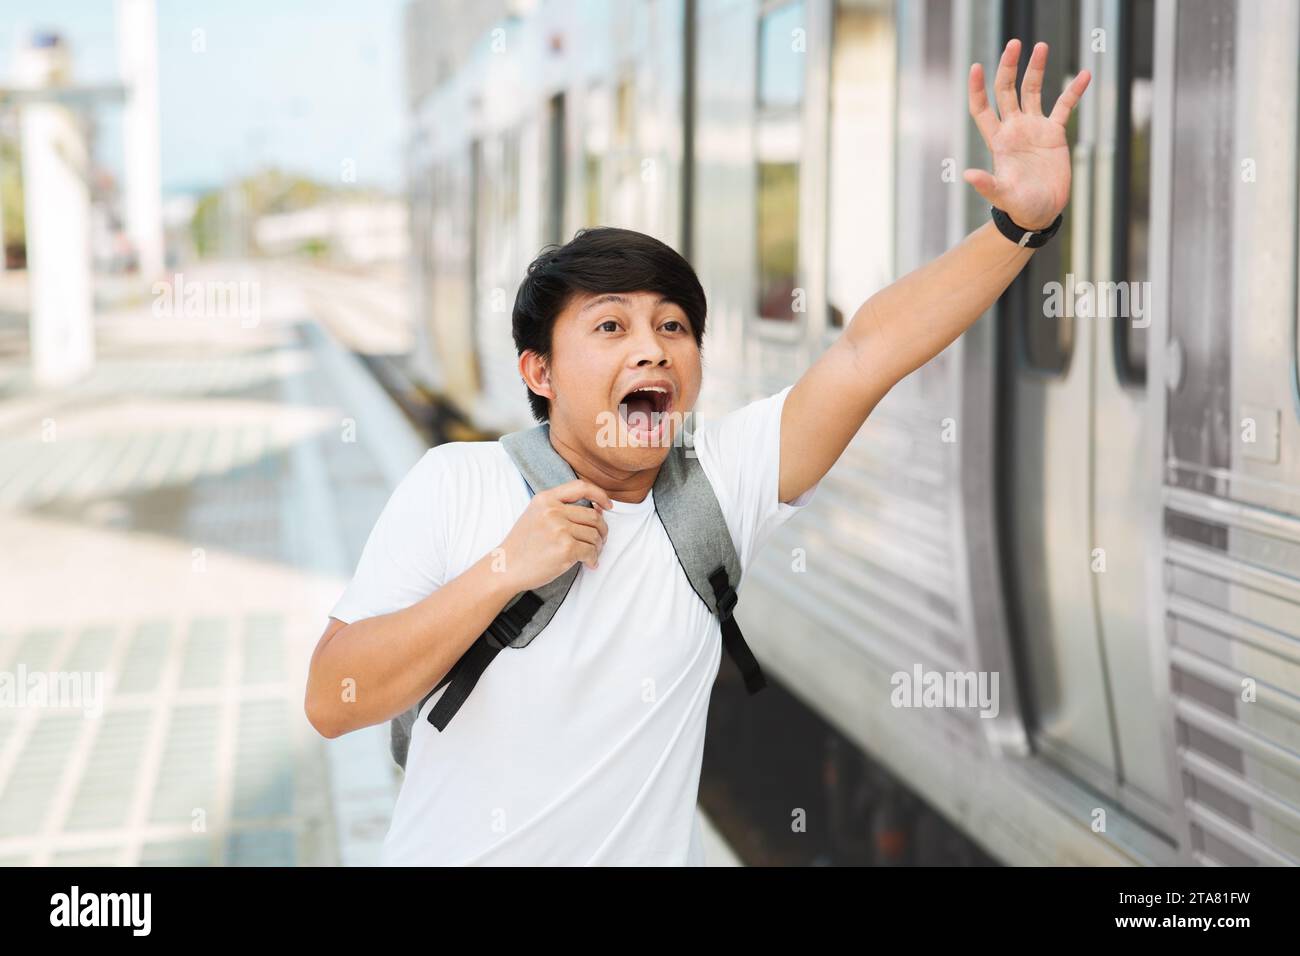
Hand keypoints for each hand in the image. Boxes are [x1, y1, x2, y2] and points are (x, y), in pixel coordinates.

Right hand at [495, 478, 612, 592]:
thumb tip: (598, 509)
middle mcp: (553, 511)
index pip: (581, 487)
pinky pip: (591, 551)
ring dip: (598, 547)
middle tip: (599, 541)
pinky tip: (589, 564)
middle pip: (593, 516)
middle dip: (602, 530)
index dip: (600, 494)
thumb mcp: (535, 515)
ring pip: (594, 535)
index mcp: (545, 499)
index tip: (608, 506)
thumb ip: (561, 508)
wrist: (506, 567)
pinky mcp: (565, 548)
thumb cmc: (522, 545)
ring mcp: (559, 529)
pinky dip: (593, 559)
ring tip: (591, 554)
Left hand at [965, 39, 1090, 230]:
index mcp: (998, 140)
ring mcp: (1034, 128)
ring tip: (1041, 46)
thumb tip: (967, 175)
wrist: (1041, 212)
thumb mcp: (1001, 195)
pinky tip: (1084, 74)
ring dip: (1035, 69)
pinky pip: (1065, 106)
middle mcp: (1014, 129)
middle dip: (1008, 67)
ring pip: (1032, 91)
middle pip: (1007, 91)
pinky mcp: (1054, 133)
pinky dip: (1074, 91)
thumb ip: (986, 184)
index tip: (976, 66)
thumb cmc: (1018, 206)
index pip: (982, 108)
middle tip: (1014, 44)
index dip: (978, 88)